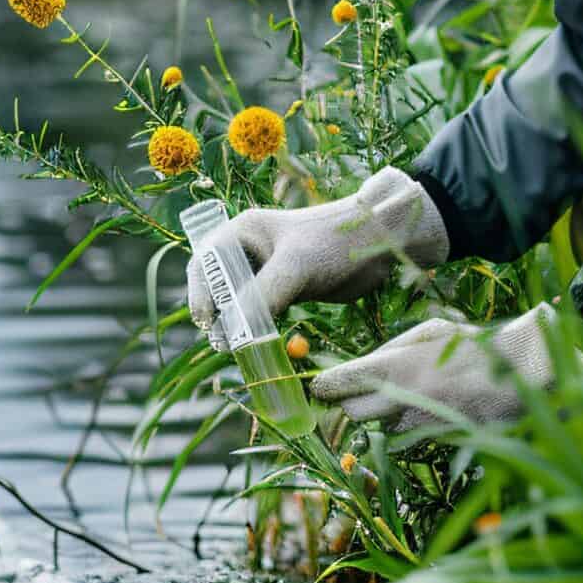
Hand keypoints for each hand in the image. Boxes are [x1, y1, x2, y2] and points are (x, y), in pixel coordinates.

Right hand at [186, 167, 448, 351]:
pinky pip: (259, 314)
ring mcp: (266, 271)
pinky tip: (261, 346)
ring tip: (240, 350)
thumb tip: (234, 333)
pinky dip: (256, 330)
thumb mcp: (296, 267)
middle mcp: (249, 250)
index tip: (207, 323)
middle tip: (224, 344)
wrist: (381, 242)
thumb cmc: (336, 242)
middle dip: (218, 315)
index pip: (206, 265)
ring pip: (237, 304)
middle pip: (217, 288)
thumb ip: (263, 296)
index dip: (201, 294)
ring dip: (236, 326)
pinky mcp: (284, 289)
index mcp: (242, 232)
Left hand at [309, 303, 559, 431]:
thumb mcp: (430, 331)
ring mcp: (421, 427)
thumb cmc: (475, 345)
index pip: (344, 384)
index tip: (319, 387)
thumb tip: (363, 364)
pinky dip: (412, 424)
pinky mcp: (437, 444)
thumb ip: (393, 349)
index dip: (326, 386)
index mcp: (399, 368)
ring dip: (385, 415)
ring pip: (383, 428)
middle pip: (354, 413)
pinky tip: (433, 405)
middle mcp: (404, 402)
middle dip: (352, 403)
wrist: (523, 376)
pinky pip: (411, 436)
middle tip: (354, 390)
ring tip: (409, 392)